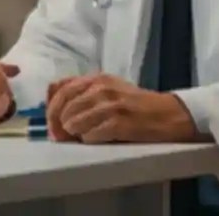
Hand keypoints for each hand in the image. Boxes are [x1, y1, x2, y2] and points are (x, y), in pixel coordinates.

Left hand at [45, 73, 199, 143]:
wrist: (168, 114)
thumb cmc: (135, 104)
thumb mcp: (108, 89)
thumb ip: (82, 92)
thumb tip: (51, 100)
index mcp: (96, 79)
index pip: (60, 89)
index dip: (51, 109)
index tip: (52, 124)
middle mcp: (101, 88)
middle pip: (64, 107)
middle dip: (59, 125)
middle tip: (62, 137)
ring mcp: (111, 105)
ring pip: (74, 122)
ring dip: (75, 134)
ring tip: (83, 137)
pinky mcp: (119, 123)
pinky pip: (91, 135)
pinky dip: (89, 140)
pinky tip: (97, 139)